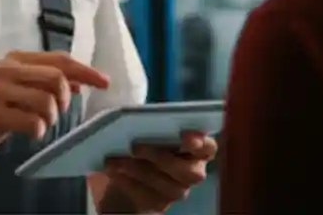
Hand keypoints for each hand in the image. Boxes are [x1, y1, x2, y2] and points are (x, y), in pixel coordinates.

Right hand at [0, 51, 109, 155]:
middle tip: (60, 111)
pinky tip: (31, 133)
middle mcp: (7, 70)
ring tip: (42, 123)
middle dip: (66, 98)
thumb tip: (82, 82)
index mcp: (15, 58)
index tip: (105, 83)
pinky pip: (33, 123)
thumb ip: (45, 80)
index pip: (59, 60)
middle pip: (57, 78)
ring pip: (47, 102)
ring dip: (52, 118)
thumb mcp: (16, 86)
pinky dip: (39, 131)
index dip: (86, 71)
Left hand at [101, 131, 217, 212]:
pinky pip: (148, 197)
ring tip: (114, 160)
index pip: (208, 147)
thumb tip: (142, 119)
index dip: (200, 142)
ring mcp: (178, 190)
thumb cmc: (146, 139)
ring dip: (138, 171)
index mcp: (198, 149)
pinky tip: (113, 171)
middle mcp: (193, 172)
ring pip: (167, 187)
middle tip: (135, 146)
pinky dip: (128, 183)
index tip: (185, 136)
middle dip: (161, 158)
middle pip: (190, 172)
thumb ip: (156, 125)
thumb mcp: (152, 128)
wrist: (129, 166)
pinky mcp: (160, 204)